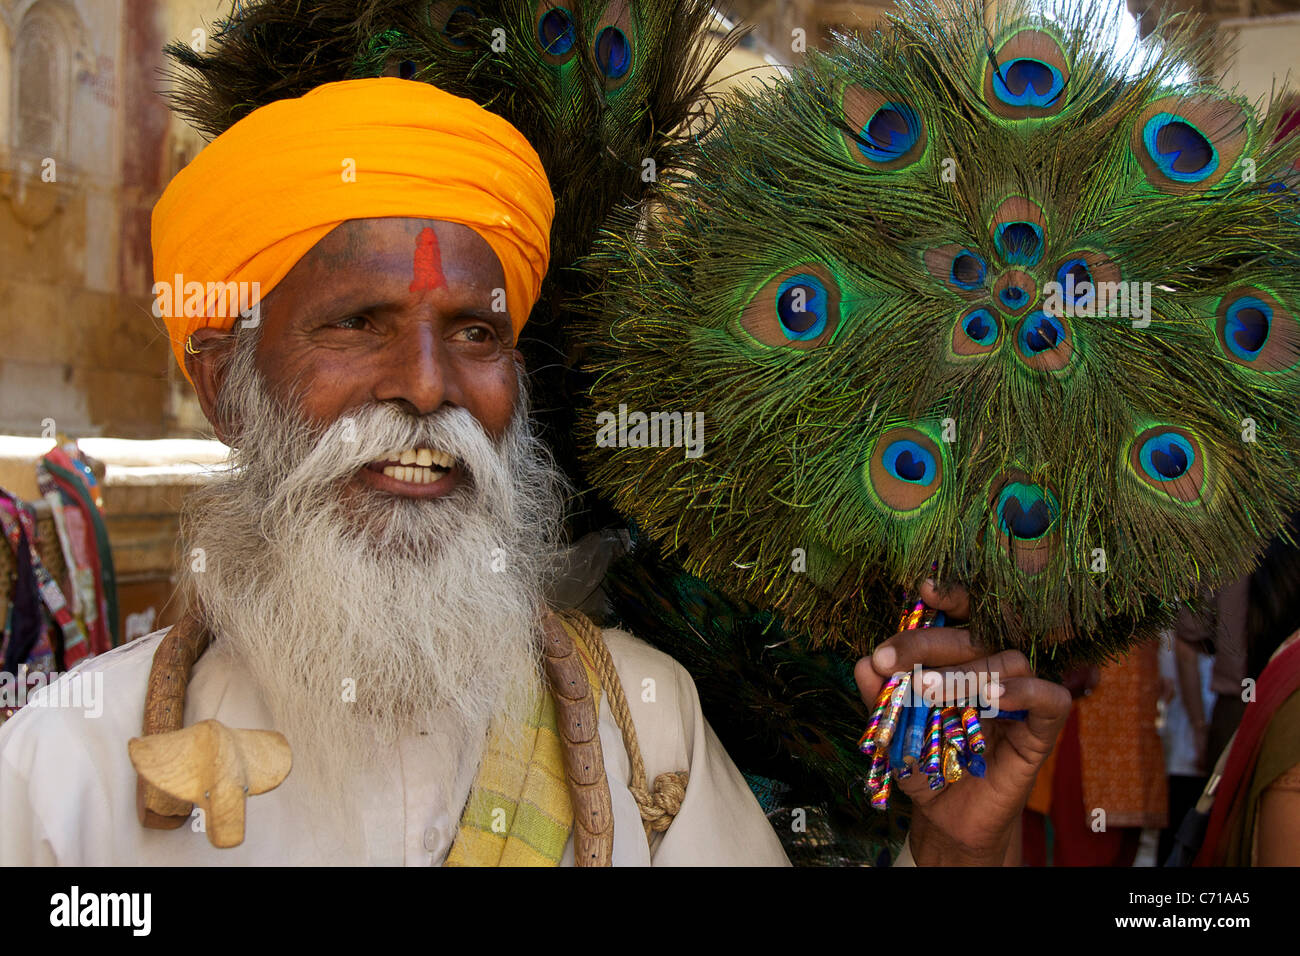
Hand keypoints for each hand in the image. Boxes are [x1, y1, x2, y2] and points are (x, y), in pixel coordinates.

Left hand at [854, 580, 1071, 865]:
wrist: (946, 816)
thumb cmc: (923, 763)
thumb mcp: (892, 729)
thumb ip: (879, 696)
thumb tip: (864, 663)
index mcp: (956, 659)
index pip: (959, 616)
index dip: (949, 596)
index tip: (924, 589)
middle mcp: (990, 668)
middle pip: (971, 636)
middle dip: (926, 644)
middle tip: (890, 661)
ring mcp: (1020, 695)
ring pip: (1006, 661)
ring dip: (964, 673)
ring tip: (929, 692)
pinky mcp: (1044, 727)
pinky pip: (1049, 697)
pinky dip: (1024, 691)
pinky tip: (993, 695)